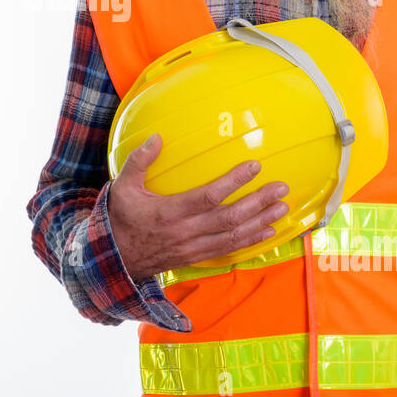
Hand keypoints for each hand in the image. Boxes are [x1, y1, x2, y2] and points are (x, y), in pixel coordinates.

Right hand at [107, 132, 289, 282]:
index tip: (254, 166)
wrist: (114, 259)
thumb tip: (158, 137)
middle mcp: (185, 232)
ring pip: (234, 236)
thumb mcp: (122, 187)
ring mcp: (193, 247)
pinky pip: (228, 250)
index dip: (234, 181)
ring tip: (282, 207)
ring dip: (261, 221)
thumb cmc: (121, 219)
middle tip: (280, 188)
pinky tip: (268, 231)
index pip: (208, 196)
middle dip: (258, 202)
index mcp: (169, 212)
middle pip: (229, 217)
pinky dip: (251, 241)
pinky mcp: (196, 257)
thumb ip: (139, 161)